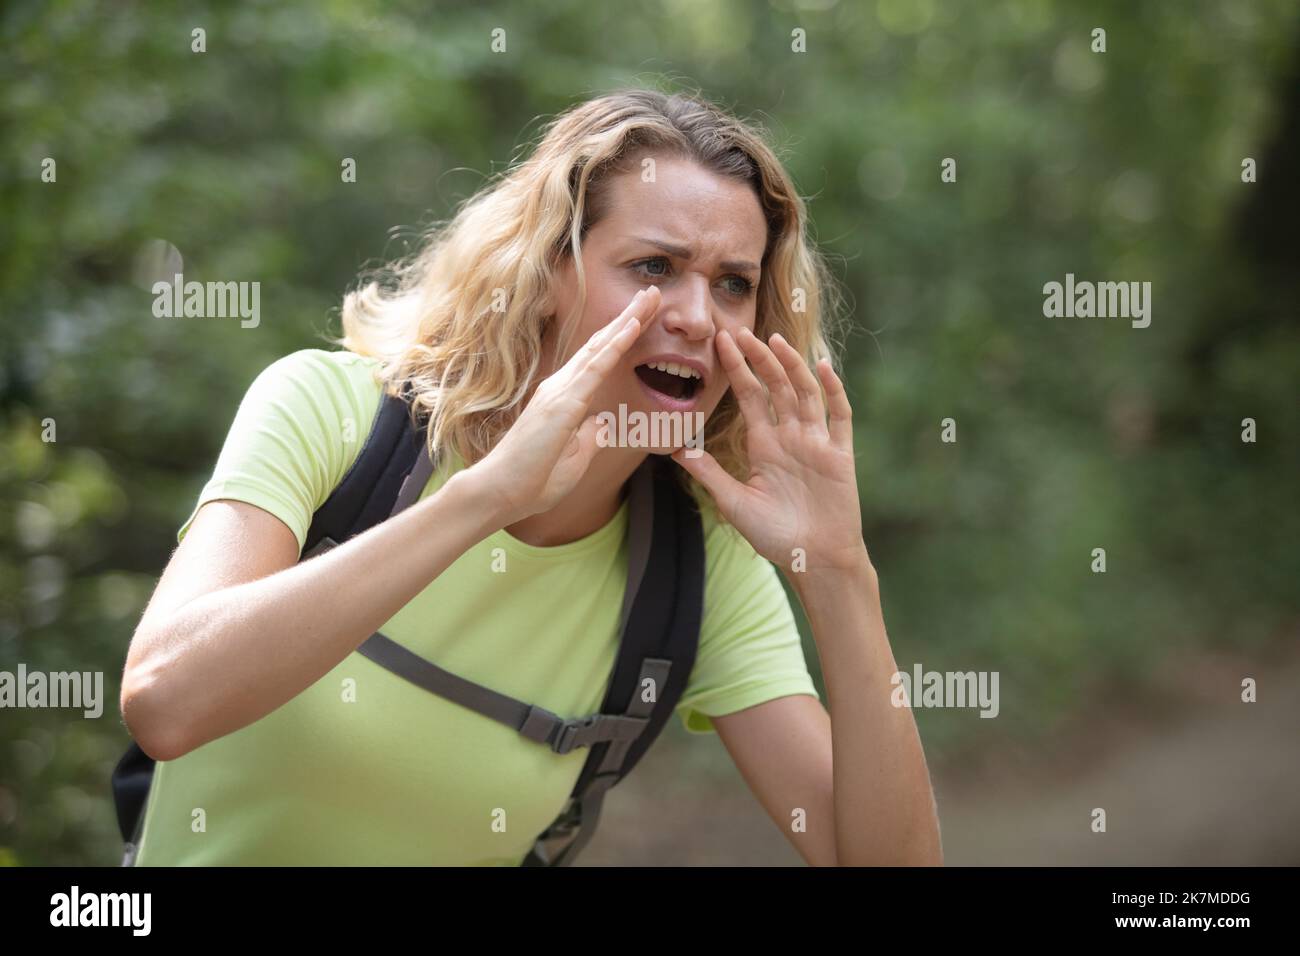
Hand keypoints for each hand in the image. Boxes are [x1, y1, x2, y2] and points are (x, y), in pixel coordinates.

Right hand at [468, 286, 660, 525]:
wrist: (501, 492)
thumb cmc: (533, 481)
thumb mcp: (574, 458)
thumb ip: (588, 437)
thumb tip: (602, 422)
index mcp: (564, 399)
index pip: (599, 360)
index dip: (622, 337)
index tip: (644, 317)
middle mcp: (560, 387)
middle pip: (601, 344)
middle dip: (630, 317)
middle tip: (655, 293)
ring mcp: (559, 391)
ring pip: (600, 347)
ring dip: (628, 320)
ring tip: (652, 297)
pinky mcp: (562, 402)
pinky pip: (595, 367)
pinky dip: (616, 344)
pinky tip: (633, 326)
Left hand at [672, 326, 866, 573]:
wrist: (813, 559)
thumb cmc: (774, 535)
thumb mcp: (734, 502)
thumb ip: (710, 474)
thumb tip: (678, 450)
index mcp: (763, 444)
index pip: (749, 396)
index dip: (737, 368)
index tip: (721, 342)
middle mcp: (790, 436)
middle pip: (775, 387)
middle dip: (759, 359)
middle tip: (742, 330)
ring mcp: (815, 442)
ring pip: (804, 393)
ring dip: (791, 367)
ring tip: (776, 341)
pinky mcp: (839, 453)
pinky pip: (838, 416)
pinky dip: (833, 391)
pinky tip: (823, 367)